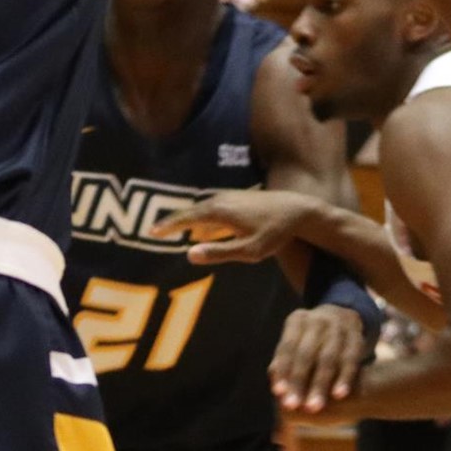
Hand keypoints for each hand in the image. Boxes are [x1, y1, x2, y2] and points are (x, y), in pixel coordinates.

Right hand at [146, 189, 324, 263]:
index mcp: (221, 211)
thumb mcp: (250, 251)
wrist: (299, 210)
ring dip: (188, 217)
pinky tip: (203, 228)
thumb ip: (219, 253)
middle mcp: (222, 199)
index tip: (151, 232)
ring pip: (202, 207)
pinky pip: (214, 207)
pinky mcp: (239, 197)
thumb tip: (189, 255)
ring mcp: (231, 196)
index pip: (187, 218)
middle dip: (173, 221)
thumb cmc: (276, 233)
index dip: (168, 225)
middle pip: (191, 210)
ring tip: (172, 229)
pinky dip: (203, 216)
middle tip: (154, 231)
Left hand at [270, 303, 367, 415]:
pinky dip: (345, 377)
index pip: (288, 347)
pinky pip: (351, 359)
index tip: (278, 393)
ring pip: (329, 357)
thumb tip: (278, 391)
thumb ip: (285, 364)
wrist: (345, 318)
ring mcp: (340, 327)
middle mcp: (318, 321)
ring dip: (321, 384)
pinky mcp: (357, 336)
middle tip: (292, 406)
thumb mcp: (296, 343)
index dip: (283, 370)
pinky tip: (339, 395)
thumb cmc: (312, 341)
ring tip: (314, 407)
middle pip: (307, 353)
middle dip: (299, 381)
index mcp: (297, 320)